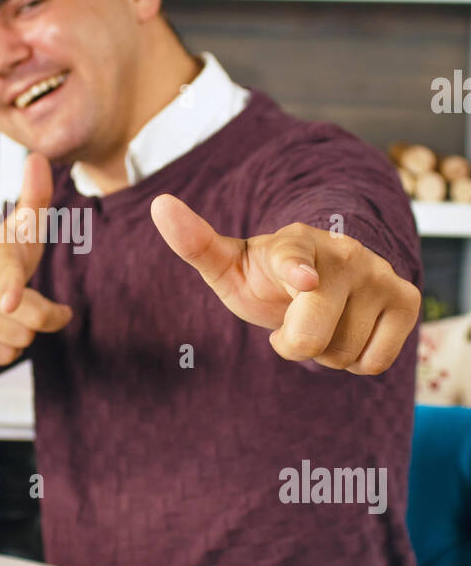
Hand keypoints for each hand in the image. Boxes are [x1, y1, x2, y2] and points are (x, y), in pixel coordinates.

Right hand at [0, 152, 72, 364]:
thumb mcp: (18, 229)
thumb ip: (35, 197)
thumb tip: (39, 157)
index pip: (7, 275)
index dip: (12, 288)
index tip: (11, 300)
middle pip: (33, 321)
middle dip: (45, 315)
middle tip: (38, 302)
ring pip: (22, 341)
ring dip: (24, 330)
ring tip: (7, 310)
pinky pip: (6, 357)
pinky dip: (8, 346)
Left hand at [150, 197, 420, 374]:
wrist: (316, 278)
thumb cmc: (264, 276)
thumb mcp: (227, 265)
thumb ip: (195, 243)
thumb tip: (159, 204)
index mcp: (292, 242)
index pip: (294, 257)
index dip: (296, 270)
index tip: (303, 280)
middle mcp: (341, 253)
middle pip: (311, 336)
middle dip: (293, 344)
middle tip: (289, 323)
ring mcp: (378, 274)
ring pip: (345, 353)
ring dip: (327, 352)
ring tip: (321, 322)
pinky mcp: (405, 299)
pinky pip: (376, 361)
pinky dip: (358, 360)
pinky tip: (349, 332)